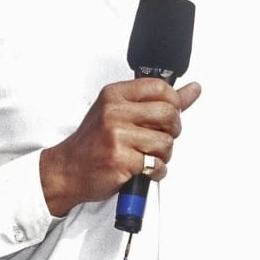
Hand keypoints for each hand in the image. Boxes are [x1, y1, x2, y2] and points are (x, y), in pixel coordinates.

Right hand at [40, 78, 201, 216]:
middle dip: (172, 130)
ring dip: (163, 155)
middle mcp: (114, 112)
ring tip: (147, 156)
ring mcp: (116, 136)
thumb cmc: (94, 142)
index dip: (173, 102)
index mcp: (115, 95)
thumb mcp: (120, 112)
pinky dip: (156, 172)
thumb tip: (192, 90)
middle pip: (168, 113)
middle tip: (159, 137)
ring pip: (166, 142)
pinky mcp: (121, 160)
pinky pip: (157, 165)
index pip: (160, 87)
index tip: (167, 114)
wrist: (67, 170)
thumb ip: (157, 101)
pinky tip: (143, 169)